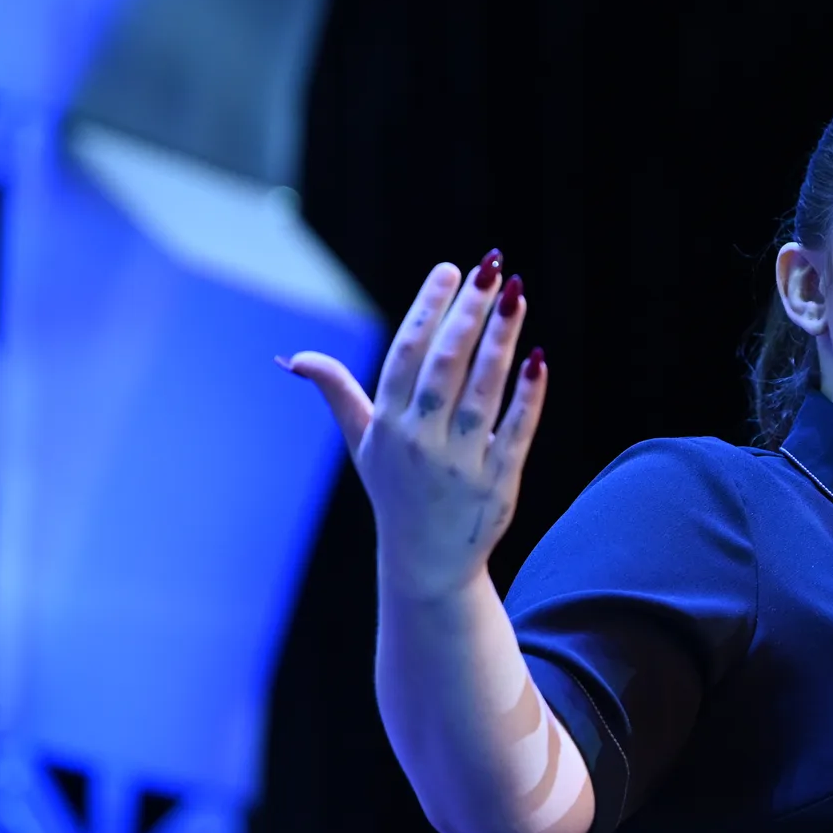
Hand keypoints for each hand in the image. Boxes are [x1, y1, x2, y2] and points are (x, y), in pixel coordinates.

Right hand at [281, 249, 545, 600]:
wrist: (425, 563)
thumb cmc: (394, 491)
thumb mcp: (362, 443)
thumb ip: (338, 394)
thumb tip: (295, 358)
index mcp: (388, 425)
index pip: (406, 354)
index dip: (428, 309)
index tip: (450, 269)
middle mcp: (420, 442)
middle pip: (445, 365)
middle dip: (468, 313)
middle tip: (489, 269)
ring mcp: (461, 464)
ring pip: (483, 392)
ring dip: (500, 341)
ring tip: (515, 296)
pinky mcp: (498, 483)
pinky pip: (515, 431)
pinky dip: (528, 396)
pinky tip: (537, 358)